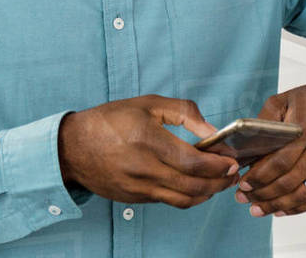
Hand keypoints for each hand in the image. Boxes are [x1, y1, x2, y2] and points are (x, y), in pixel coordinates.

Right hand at [58, 95, 239, 208]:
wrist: (72, 147)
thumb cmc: (110, 120)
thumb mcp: (148, 104)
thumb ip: (184, 112)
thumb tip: (211, 130)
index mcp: (147, 140)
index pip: (191, 161)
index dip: (216, 165)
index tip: (231, 161)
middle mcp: (143, 168)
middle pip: (192, 185)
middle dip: (219, 182)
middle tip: (233, 173)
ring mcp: (138, 187)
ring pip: (183, 199)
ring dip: (207, 194)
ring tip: (220, 182)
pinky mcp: (135, 198)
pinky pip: (168, 201)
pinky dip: (187, 196)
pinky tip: (197, 186)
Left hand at [235, 81, 305, 216]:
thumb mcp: (285, 99)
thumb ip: (265, 121)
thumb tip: (246, 150)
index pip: (281, 160)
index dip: (259, 176)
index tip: (243, 184)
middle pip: (290, 181)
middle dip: (263, 194)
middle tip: (244, 198)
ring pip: (303, 194)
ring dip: (277, 205)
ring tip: (258, 209)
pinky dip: (298, 208)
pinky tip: (281, 209)